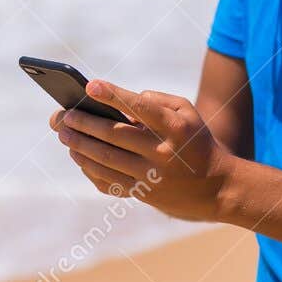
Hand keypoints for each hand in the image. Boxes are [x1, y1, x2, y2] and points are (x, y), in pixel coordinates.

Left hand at [49, 80, 233, 221]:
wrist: (217, 187)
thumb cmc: (196, 142)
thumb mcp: (188, 113)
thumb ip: (157, 100)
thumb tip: (123, 101)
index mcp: (174, 128)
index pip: (140, 107)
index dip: (114, 95)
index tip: (90, 85)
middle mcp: (162, 153)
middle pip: (114, 136)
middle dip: (84, 124)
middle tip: (63, 116)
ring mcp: (151, 177)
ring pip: (106, 161)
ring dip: (80, 146)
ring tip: (64, 134)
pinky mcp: (144, 195)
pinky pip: (108, 182)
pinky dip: (89, 169)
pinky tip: (78, 157)